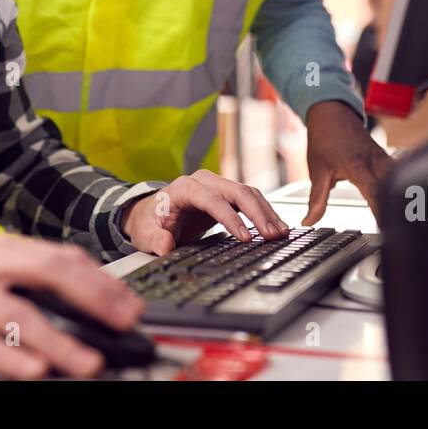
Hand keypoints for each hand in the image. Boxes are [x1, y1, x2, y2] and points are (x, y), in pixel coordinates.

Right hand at [0, 234, 143, 379]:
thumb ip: (29, 284)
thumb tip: (90, 305)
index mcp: (1, 248)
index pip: (61, 256)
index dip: (101, 280)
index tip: (130, 306)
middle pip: (47, 271)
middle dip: (92, 297)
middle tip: (122, 322)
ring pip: (16, 314)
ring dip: (57, 341)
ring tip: (87, 361)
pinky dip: (8, 358)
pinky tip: (33, 371)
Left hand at [119, 169, 288, 254]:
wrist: (152, 213)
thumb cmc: (150, 221)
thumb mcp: (146, 233)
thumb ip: (156, 239)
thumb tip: (165, 247)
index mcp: (184, 187)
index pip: (213, 200)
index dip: (231, 219)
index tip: (245, 238)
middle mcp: (203, 181)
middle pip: (237, 192)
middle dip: (257, 214)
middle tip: (272, 235)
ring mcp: (217, 186)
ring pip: (248, 193)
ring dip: (266, 213)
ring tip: (280, 233)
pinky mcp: (226, 195)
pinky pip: (249, 200)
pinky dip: (264, 212)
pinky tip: (275, 226)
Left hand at [303, 100, 392, 226]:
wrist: (332, 111)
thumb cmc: (325, 137)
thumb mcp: (317, 171)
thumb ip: (316, 200)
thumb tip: (309, 221)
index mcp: (358, 166)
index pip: (375, 193)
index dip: (382, 211)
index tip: (386, 229)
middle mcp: (375, 162)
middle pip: (394, 189)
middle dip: (397, 210)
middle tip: (399, 233)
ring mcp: (383, 159)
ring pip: (399, 181)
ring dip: (400, 199)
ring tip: (404, 222)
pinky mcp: (386, 159)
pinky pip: (397, 175)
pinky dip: (399, 189)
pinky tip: (400, 204)